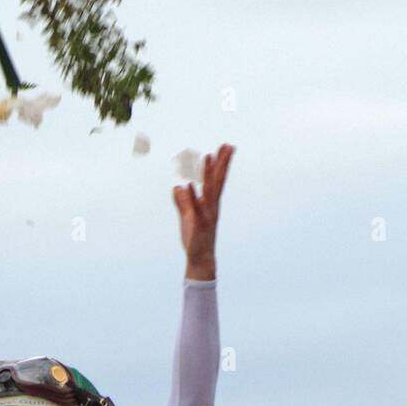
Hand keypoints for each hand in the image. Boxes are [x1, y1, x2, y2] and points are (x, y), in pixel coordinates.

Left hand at [172, 143, 233, 279]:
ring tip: (208, 156)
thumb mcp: (187, 217)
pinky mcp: (199, 225)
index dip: (220, 164)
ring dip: (208, 174)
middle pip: (218, 181)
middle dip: (222, 163)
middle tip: (228, 145)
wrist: (200, 260)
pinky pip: (195, 209)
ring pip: (209, 191)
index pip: (217, 180)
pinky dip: (192, 197)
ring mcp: (207, 215)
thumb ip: (183, 202)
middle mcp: (212, 207)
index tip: (225, 148)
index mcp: (210, 204)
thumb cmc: (196, 240)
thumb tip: (178, 187)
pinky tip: (188, 185)